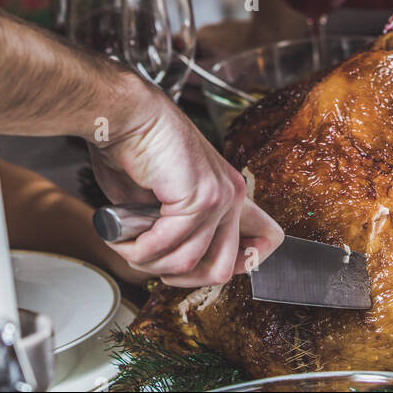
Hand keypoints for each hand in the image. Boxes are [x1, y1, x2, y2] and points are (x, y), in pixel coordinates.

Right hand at [88, 79, 281, 286]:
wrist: (128, 114)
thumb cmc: (136, 146)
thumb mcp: (159, 198)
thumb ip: (171, 229)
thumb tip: (164, 259)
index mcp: (228, 192)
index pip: (265, 239)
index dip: (237, 265)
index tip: (197, 267)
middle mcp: (231, 195)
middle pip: (222, 269)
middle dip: (179, 278)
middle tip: (150, 261)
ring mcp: (220, 196)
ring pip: (188, 263)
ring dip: (149, 263)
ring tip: (128, 245)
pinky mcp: (201, 196)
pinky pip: (170, 247)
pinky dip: (141, 250)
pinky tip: (126, 238)